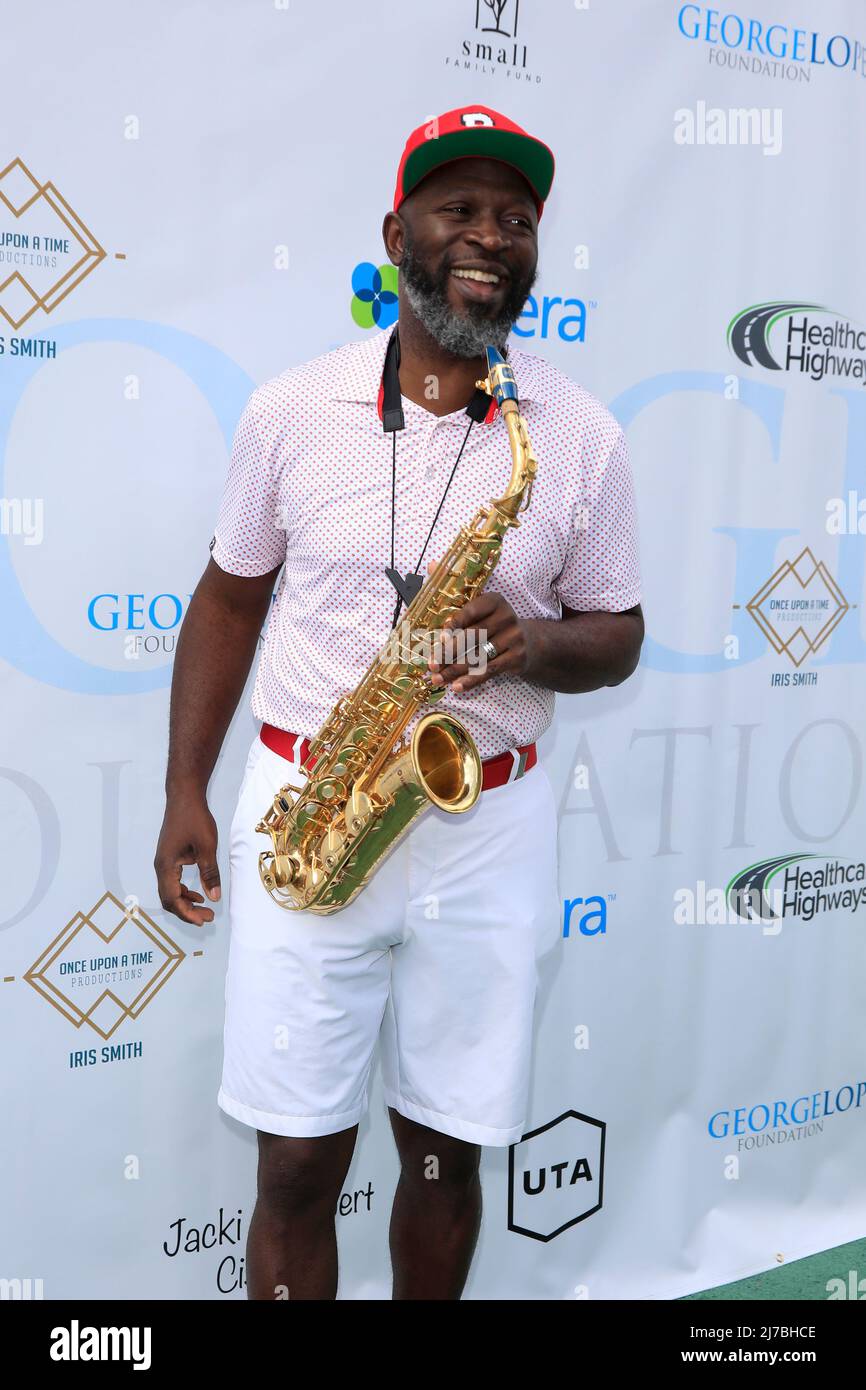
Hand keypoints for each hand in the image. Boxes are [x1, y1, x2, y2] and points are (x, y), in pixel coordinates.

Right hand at [154, 793, 221, 924]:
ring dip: (186, 902)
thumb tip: (214, 897)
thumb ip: (209, 873)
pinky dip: (184, 891)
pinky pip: (173, 881)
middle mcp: (161, 866)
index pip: (172, 898)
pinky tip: (198, 894)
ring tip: (205, 909)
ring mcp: (164, 862)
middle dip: (187, 911)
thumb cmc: (195, 818)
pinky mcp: (169, 857)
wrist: (184, 797)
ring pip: (170, 891)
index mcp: (166, 866)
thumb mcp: (206, 847)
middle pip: (169, 898)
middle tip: (208, 918)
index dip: (187, 913)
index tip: (203, 920)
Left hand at [425, 561, 530, 693]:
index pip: (471, 611)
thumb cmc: (493, 623)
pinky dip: (472, 680)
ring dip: (455, 670)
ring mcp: (514, 638)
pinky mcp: (517, 657)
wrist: (529, 643)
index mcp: (494, 600)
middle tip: (431, 665)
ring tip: (437, 679)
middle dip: (449, 653)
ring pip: (478, 656)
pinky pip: (490, 670)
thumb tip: (432, 563)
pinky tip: (457, 686)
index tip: (441, 635)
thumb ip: (454, 589)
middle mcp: (507, 616)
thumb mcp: (478, 606)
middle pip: (472, 637)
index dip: (455, 623)